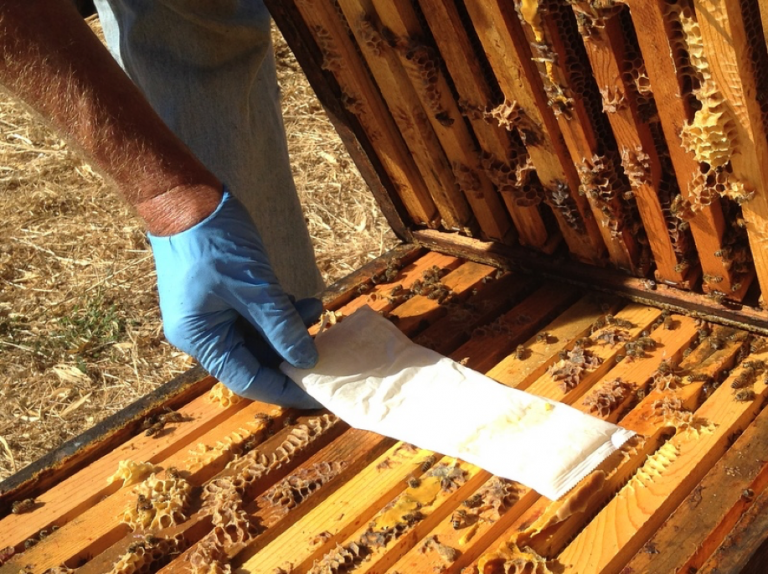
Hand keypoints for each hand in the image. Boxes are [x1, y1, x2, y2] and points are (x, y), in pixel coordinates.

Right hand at [148, 189, 322, 408]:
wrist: (185, 196)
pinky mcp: (224, 296)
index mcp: (201, 339)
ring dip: (290, 329)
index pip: (248, 379)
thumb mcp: (255, 288)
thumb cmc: (214, 241)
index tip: (320, 394)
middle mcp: (204, 333)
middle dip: (292, 355)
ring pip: (259, 337)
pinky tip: (304, 302)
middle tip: (327, 352)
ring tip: (319, 311)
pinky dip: (280, 313)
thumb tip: (307, 361)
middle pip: (255, 360)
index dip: (286, 389)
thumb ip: (281, 327)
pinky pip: (256, 316)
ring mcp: (213, 314)